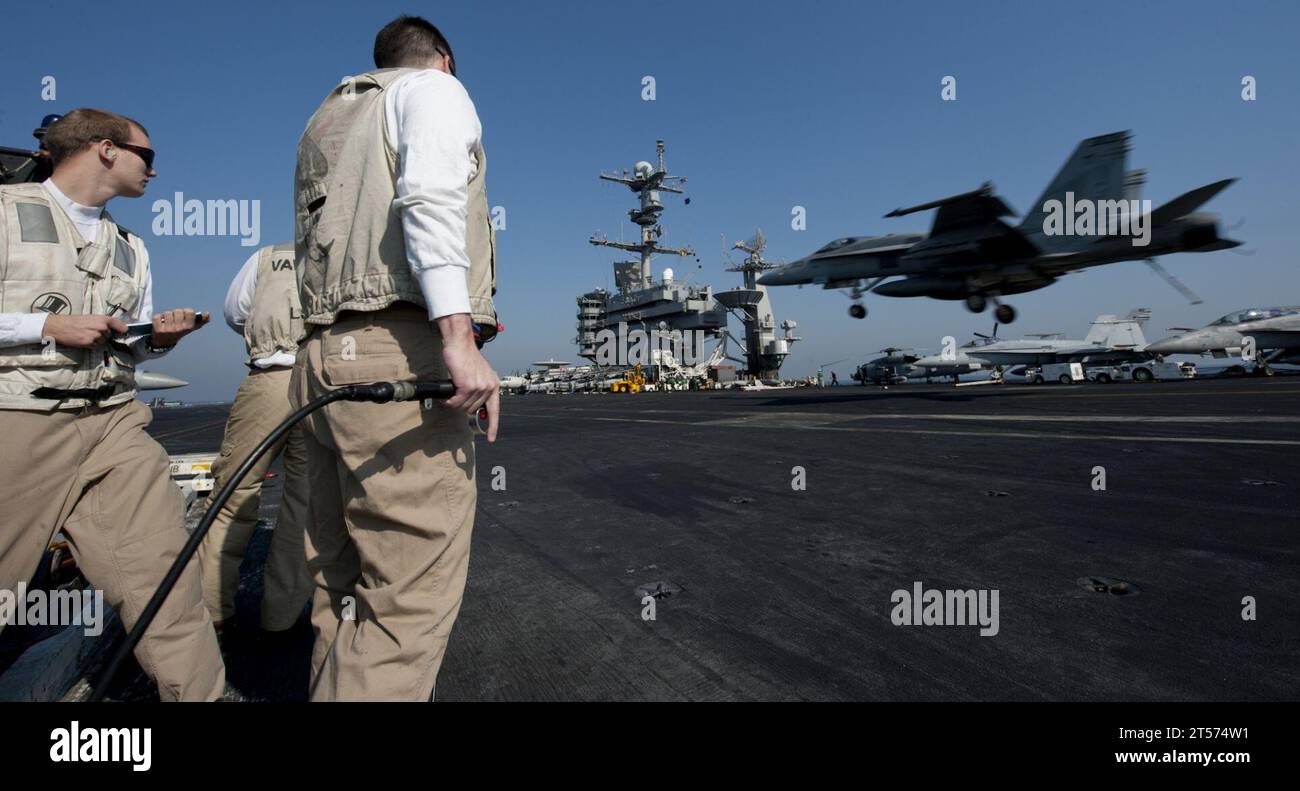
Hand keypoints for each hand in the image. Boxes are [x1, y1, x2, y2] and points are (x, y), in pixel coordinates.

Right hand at [40, 314, 127, 347]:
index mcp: (102, 318)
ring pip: (102, 341)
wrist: (59, 326)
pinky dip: (91, 344)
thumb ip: (102, 322)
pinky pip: (95, 346)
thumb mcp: (90, 318)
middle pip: (109, 335)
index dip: (122, 329)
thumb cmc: (74, 321)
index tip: (124, 331)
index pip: (119, 325)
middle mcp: (102, 327)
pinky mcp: (90, 342)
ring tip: (85, 334)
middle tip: (90, 330)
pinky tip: (83, 339)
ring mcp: (96, 335)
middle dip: (103, 334)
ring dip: (96, 340)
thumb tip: (111, 329)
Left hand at [151, 309, 208, 346]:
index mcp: (188, 327)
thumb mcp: (191, 328)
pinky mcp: (158, 330)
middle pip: (178, 311)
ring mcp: (168, 330)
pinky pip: (157, 317)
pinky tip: (160, 324)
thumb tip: (208, 313)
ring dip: (166, 316)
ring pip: (167, 313)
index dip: (186, 312)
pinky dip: (157, 318)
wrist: (164, 342)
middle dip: (175, 314)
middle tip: (175, 321)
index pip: (189, 311)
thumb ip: (201, 321)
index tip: (184, 317)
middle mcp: (179, 329)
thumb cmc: (179, 331)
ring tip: (167, 322)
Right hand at [435, 313, 498, 441]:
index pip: (495, 410)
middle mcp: (489, 387)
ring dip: (453, 402)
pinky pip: (455, 402)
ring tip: (450, 391)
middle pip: (472, 410)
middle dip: (461, 405)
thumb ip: (479, 388)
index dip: (493, 426)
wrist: (460, 343)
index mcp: (493, 385)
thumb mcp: (479, 374)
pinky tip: (446, 394)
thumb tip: (473, 406)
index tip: (491, 438)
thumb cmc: (466, 357)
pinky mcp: (468, 386)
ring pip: (463, 407)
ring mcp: (479, 387)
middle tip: (454, 395)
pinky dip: (448, 400)